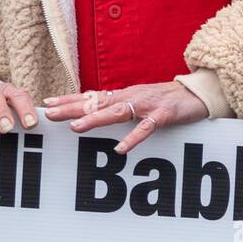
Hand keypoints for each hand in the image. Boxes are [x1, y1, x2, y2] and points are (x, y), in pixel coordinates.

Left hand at [42, 82, 207, 153]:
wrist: (194, 92)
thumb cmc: (164, 98)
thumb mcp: (137, 100)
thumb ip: (117, 105)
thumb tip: (93, 108)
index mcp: (123, 94)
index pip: (90, 96)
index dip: (69, 99)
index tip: (48, 103)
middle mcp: (130, 96)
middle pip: (96, 102)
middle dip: (72, 108)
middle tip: (50, 114)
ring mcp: (145, 105)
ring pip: (116, 112)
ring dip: (95, 119)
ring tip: (76, 127)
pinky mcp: (162, 115)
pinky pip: (146, 128)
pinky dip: (133, 138)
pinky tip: (120, 149)